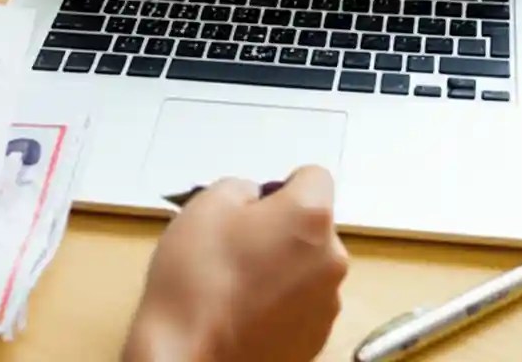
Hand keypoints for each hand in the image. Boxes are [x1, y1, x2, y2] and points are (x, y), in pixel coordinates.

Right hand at [122, 165, 348, 361]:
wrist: (190, 357)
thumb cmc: (196, 282)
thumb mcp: (205, 205)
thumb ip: (241, 187)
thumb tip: (254, 199)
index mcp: (310, 217)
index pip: (315, 176)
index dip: (283, 185)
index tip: (258, 203)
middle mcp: (332, 258)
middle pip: (314, 226)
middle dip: (283, 229)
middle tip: (238, 244)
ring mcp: (327, 302)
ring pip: (309, 266)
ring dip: (283, 267)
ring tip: (237, 283)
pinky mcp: (316, 337)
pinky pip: (303, 303)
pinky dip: (281, 302)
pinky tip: (245, 311)